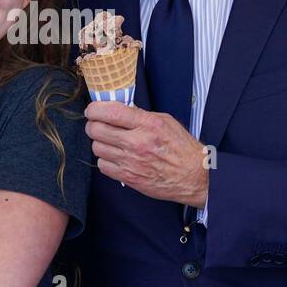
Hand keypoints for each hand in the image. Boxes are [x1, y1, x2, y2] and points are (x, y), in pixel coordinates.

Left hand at [85, 102, 208, 207]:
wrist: (194, 176)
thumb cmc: (182, 148)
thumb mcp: (166, 121)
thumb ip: (141, 115)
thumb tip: (118, 110)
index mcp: (147, 124)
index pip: (110, 112)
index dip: (94, 109)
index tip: (93, 110)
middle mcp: (137, 142)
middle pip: (97, 129)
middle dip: (93, 124)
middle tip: (98, 124)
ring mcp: (131, 161)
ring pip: (97, 147)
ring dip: (100, 143)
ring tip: (110, 142)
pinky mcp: (128, 177)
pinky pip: (103, 166)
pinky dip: (105, 160)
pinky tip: (115, 157)